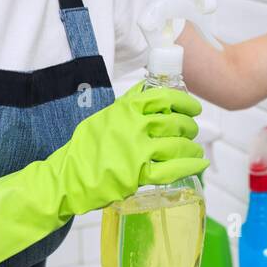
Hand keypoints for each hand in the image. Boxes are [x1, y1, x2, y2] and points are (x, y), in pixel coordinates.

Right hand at [50, 79, 207, 217]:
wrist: (68, 177)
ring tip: (196, 150)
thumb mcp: (104, 116)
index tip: (194, 108)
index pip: (164, 98)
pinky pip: (173, 169)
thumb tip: (147, 89)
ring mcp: (137, 151)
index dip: (185, 102)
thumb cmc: (85, 147)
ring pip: (177, 145)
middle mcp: (134, 127)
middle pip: (175, 122)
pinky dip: (190, 166)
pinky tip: (199, 164)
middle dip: (190, 127)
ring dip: (192, 147)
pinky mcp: (138, 176)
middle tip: (192, 131)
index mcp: (126, 109)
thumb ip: (127, 104)